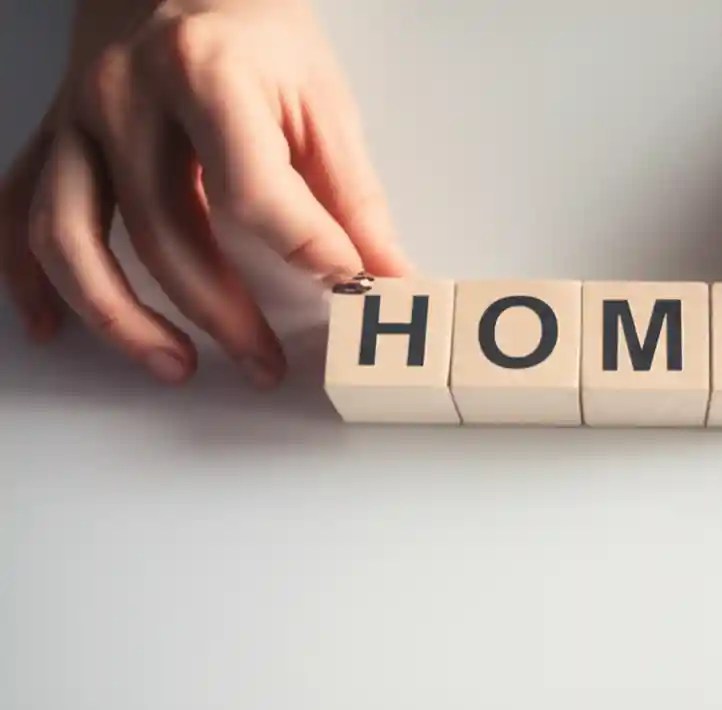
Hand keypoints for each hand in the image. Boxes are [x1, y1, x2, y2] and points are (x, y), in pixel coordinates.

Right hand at [0, 0, 410, 387]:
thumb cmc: (259, 30)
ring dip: (120, 318)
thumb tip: (387, 275)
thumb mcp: (322, 100)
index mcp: (206, 76)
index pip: (252, 190)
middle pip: (164, 230)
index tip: (347, 286)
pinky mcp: (56, 134)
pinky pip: (23, 212)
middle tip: (264, 363)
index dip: (305, 250)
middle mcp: (128, 96)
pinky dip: (35, 280)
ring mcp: (80, 116)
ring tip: (173, 365)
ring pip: (71, 235)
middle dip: (220, 314)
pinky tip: (57, 329)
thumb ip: (353, 195)